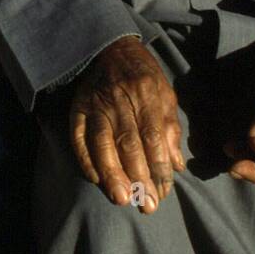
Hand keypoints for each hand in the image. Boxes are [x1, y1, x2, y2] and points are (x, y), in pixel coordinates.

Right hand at [69, 37, 184, 213]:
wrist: (111, 47)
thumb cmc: (144, 75)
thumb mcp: (165, 93)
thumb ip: (171, 128)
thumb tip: (177, 166)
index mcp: (146, 93)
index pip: (154, 136)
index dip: (159, 167)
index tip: (164, 192)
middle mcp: (120, 99)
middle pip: (129, 143)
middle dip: (139, 178)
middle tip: (147, 205)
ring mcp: (96, 104)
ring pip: (103, 143)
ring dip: (112, 173)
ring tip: (121, 199)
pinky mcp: (77, 109)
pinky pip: (78, 137)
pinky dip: (85, 159)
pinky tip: (95, 179)